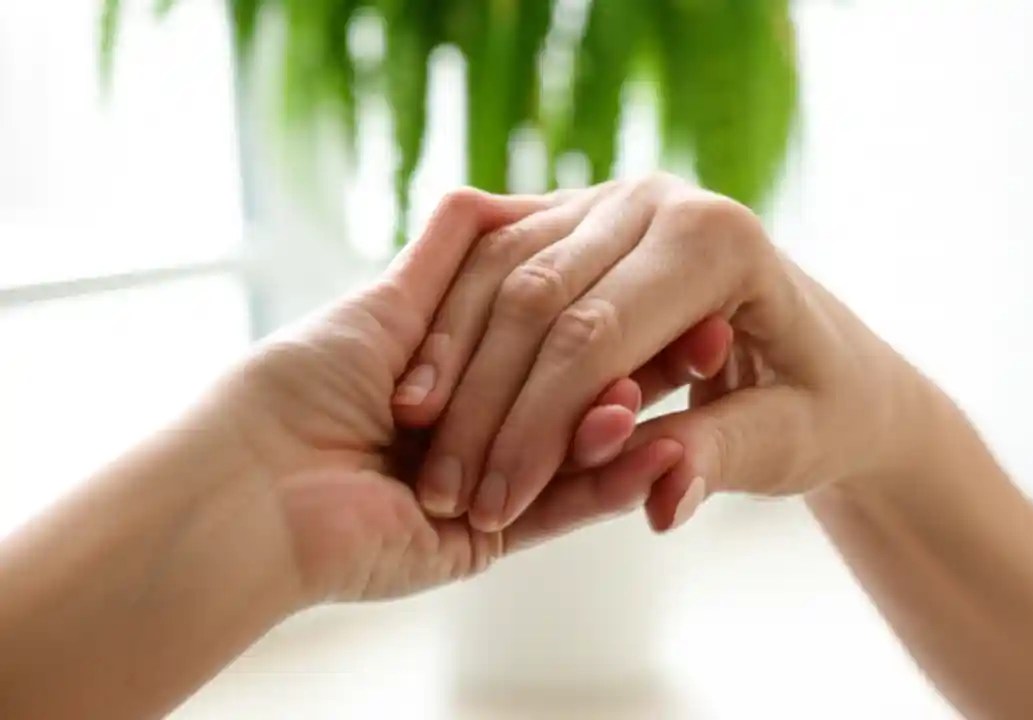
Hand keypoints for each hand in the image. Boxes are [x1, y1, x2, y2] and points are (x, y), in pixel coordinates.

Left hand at [220, 188, 688, 602]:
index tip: (667, 288)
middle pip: (575, 394)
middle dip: (637, 365)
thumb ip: (450, 255)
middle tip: (707, 339)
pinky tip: (664, 447)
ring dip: (633, 417)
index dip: (609, 313)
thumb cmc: (307, 381)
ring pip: (580, 449)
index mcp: (458, 373)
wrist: (257, 476)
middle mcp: (477, 426)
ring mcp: (488, 485)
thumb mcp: (392, 300)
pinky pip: (566, 509)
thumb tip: (495, 196)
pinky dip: (616, 479)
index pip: (555, 337)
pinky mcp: (489, 541)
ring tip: (687, 384)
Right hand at [396, 174, 928, 532]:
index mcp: (720, 241)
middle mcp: (660, 200)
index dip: (539, 427)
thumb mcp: (789, 442)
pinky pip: (491, 258)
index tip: (499, 512)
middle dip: (489, 407)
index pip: (599, 333)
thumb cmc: (820, 404)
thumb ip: (721, 458)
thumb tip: (661, 494)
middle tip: (451, 500)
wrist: (829, 359)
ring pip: (499, 274)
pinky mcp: (574, 214)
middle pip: (537, 299)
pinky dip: (453, 327)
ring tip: (431, 463)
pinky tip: (424, 397)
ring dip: (456, 369)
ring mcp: (610, 199)